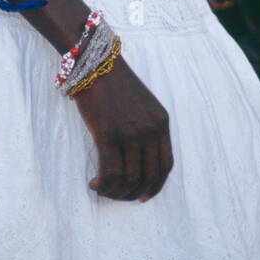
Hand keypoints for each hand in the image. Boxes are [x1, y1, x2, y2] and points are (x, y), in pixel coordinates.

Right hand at [73, 59, 172, 201]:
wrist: (95, 62)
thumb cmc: (114, 83)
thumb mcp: (142, 104)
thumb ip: (147, 128)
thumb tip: (140, 160)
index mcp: (161, 122)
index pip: (166, 165)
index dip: (156, 186)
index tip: (144, 196)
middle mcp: (150, 129)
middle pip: (149, 176)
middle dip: (135, 193)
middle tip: (120, 196)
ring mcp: (130, 132)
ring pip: (129, 178)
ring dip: (116, 192)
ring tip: (104, 190)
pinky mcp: (108, 134)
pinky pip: (110, 172)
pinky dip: (103, 184)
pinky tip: (94, 184)